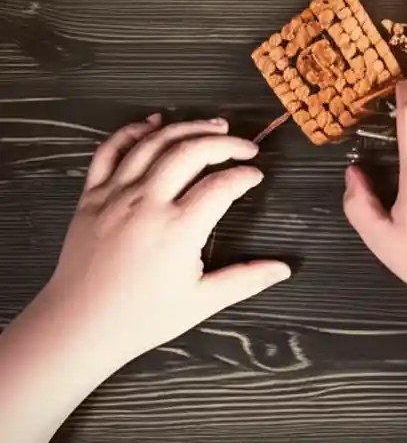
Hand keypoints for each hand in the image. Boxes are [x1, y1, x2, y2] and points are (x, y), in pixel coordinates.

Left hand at [35, 115, 290, 362]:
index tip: (256, 176)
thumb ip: (245, 279)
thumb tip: (283, 268)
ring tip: (214, 126)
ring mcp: (114, 196)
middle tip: (246, 147)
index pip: (221, 185)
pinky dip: (132, 132)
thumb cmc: (142, 318)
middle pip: (191, 152)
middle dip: (225, 143)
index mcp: (177, 230)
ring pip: (154, 144)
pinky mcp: (90, 197)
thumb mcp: (201, 301)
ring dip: (187, 128)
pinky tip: (154, 124)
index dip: (244, 175)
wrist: (78, 326)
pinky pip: (110, 152)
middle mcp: (146, 204)